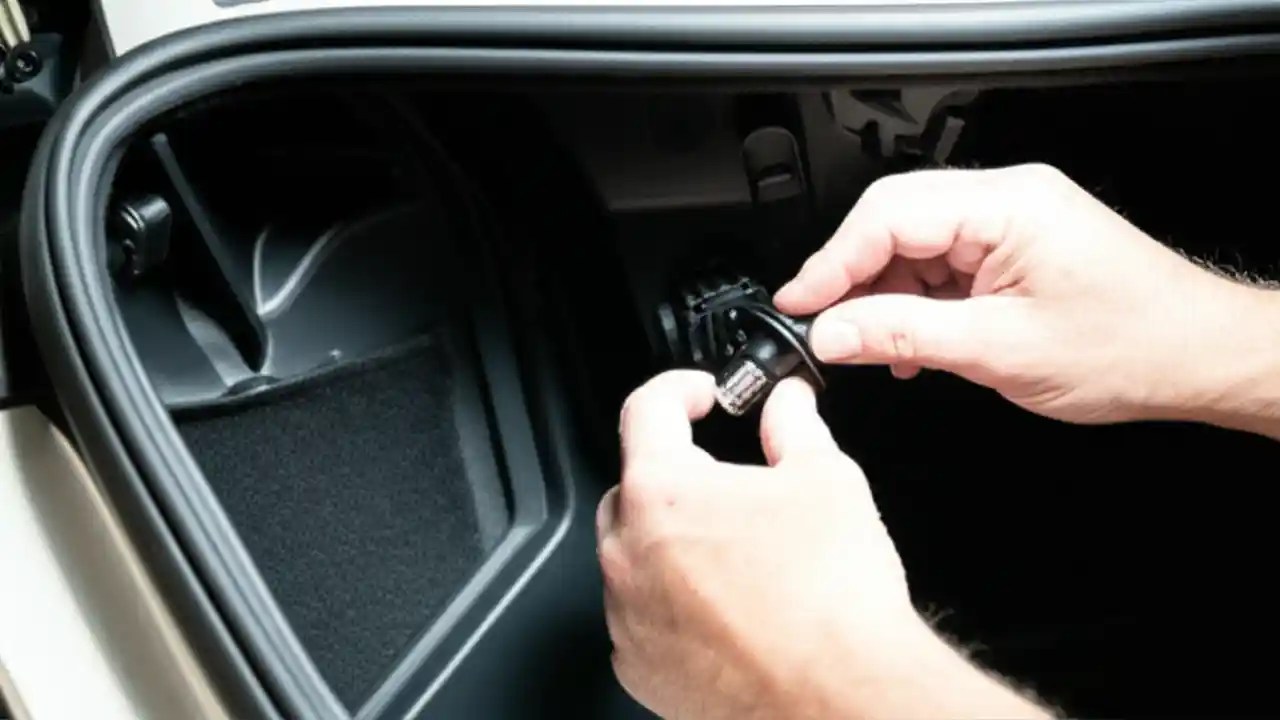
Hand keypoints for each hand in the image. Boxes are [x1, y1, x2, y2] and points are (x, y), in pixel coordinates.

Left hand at [596, 370, 1047, 718]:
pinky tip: (726, 606)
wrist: (840, 695)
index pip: (645, 409)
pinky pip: (640, 614)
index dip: (679, 389)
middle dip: (677, 473)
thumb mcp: (826, 478)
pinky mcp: (638, 664)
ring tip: (738, 555)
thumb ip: (793, 426)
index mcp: (663, 491)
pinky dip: (670, 602)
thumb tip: (787, 405)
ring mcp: (627, 614)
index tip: (701, 395)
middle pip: (635, 485)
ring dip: (670, 542)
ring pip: (633, 554)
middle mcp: (628, 551)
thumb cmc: (831, 597)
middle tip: (729, 482)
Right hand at [774, 163, 1274, 424]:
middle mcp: (1007, 199)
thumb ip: (903, 334)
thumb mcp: (998, 349)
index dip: (832, 262)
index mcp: (1007, 205)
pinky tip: (908, 342)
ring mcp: (1011, 221)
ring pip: (913, 245)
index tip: (798, 305)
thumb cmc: (1130, 345)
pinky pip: (941, 263)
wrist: (1197, 356)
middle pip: (894, 221)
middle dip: (851, 277)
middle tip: (821, 327)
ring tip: (872, 348)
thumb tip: (833, 331)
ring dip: (883, 296)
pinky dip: (915, 302)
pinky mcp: (1013, 247)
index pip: (888, 215)